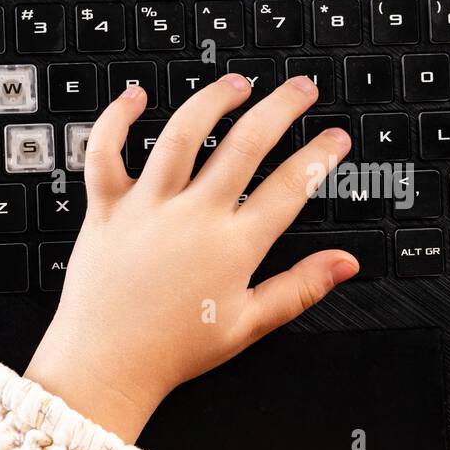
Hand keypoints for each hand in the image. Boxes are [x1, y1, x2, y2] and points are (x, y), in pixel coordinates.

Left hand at [25, 74, 357, 439]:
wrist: (104, 367)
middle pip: (245, 144)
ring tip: (237, 82)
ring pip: (182, 133)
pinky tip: (135, 96)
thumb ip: (300, 288)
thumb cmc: (173, 349)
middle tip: (301, 88)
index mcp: (232, 247)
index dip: (320, 155)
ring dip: (213, 99)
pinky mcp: (106, 208)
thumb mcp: (248, 325)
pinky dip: (116, 119)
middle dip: (281, 108)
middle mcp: (192, 217)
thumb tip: (345, 264)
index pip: (289, 187)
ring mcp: (147, 207)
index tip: (335, 136)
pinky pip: (105, 152)